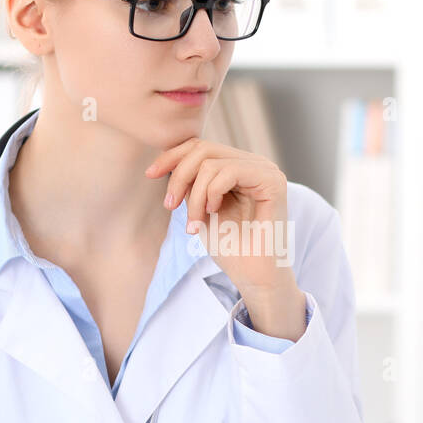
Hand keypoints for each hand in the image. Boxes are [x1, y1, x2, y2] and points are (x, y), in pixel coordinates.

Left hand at [145, 139, 290, 294]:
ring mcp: (266, 170)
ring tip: (195, 223)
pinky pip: (229, 172)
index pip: (201, 146)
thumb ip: (191, 182)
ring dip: (194, 195)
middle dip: (179, 176)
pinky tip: (213, 212)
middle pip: (204, 149)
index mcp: (240, 167)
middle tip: (170, 205)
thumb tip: (169, 158)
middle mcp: (255, 164)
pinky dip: (211, 193)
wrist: (253, 276)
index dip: (172, 156)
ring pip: (212, 163)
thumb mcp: (200, 207)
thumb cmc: (230, 247)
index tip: (149, 174)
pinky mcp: (273, 181)